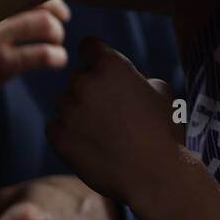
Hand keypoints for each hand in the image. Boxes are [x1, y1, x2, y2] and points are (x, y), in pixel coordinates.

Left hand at [47, 38, 183, 206]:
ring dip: (78, 112)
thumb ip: (136, 77)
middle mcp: (84, 82)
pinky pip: (56, 126)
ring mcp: (68, 109)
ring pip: (65, 102)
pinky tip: (92, 144)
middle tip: (112, 113)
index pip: (88, 46)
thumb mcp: (161, 92)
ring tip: (104, 132)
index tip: (102, 70)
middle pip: (78, 78)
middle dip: (91, 91)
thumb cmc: (163, 131)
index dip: (96, 57)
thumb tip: (126, 79)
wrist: (154, 174)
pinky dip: (69, 133)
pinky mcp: (58, 136)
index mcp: (111, 65)